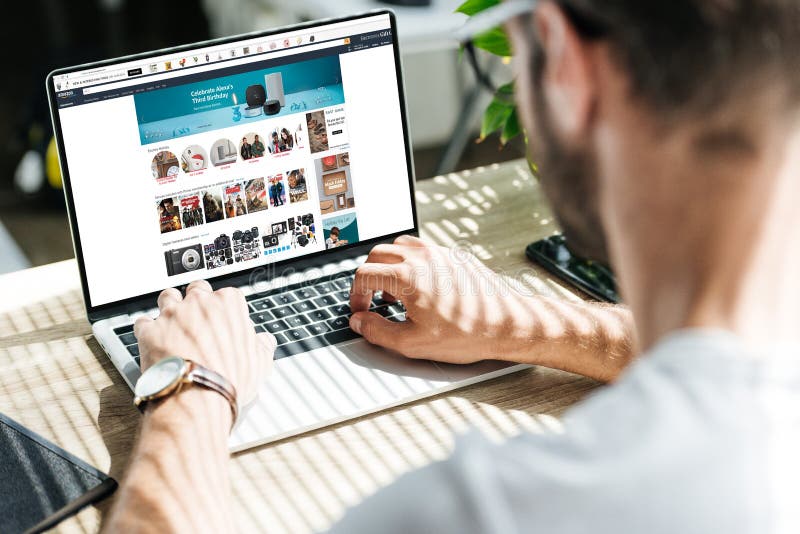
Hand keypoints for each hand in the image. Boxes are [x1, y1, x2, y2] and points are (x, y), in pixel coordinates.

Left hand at [134, 280, 275, 405]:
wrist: (197, 397)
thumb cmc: (230, 381)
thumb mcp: (260, 363)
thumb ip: (262, 346)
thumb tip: (264, 341)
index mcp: (229, 305)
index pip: (228, 296)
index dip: (225, 310)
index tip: (223, 321)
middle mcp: (199, 303)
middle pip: (196, 289)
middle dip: (196, 301)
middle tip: (198, 318)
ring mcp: (172, 314)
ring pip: (168, 297)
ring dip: (170, 308)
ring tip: (173, 324)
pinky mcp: (150, 330)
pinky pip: (143, 322)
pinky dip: (147, 329)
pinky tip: (152, 339)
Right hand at [349, 235, 524, 363]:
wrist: (505, 324)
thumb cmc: (466, 334)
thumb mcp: (412, 343)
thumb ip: (378, 331)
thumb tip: (359, 322)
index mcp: (407, 276)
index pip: (364, 274)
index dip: (355, 294)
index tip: (360, 309)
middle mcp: (422, 258)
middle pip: (378, 254)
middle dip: (368, 277)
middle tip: (371, 300)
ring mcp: (440, 253)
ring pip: (400, 245)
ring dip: (389, 265)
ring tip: (394, 291)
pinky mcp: (455, 255)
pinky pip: (424, 248)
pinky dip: (411, 262)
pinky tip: (419, 285)